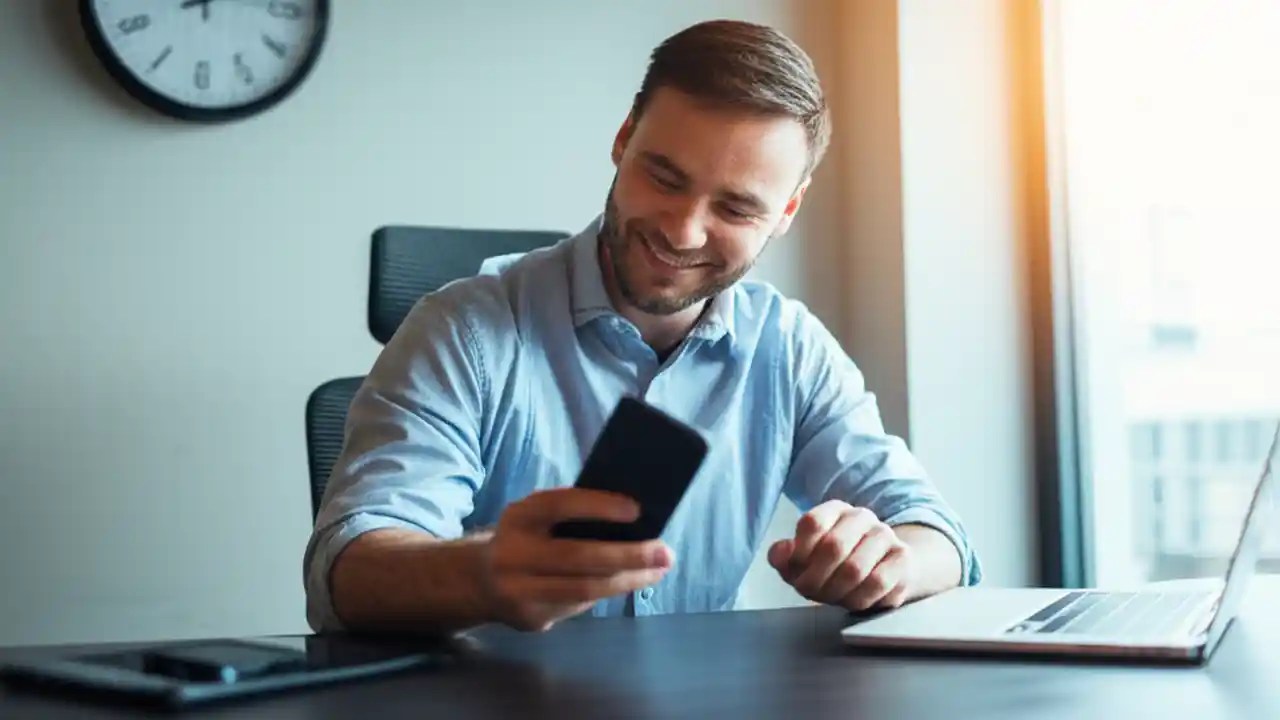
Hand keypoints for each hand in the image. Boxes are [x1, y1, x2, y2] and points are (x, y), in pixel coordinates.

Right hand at [481, 488, 672, 631]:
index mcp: (519, 516)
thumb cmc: (527, 537)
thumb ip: (572, 513)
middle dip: (628, 555)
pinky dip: (608, 593)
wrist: (479, 581)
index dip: (598, 506)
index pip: (560, 504)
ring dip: (628, 580)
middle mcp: (513, 552)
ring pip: (584, 588)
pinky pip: (578, 605)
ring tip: (657, 570)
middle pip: (578, 556)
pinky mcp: (529, 617)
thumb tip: (634, 518)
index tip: (637, 509)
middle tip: (664, 552)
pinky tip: (629, 583)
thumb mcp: (537, 516)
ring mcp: (518, 589)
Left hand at [768, 501, 914, 611]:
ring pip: (855, 569)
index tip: (796, 571)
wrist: (884, 569)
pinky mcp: (902, 559)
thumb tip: (781, 553)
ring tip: (832, 597)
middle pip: (833, 546)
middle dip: (816, 578)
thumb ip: (784, 556)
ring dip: (837, 592)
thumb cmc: (835, 565)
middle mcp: (861, 517)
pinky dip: (860, 598)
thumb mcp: (804, 559)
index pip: (812, 523)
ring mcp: (885, 535)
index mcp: (834, 510)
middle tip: (811, 591)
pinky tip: (853, 599)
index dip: (799, 553)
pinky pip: (878, 583)